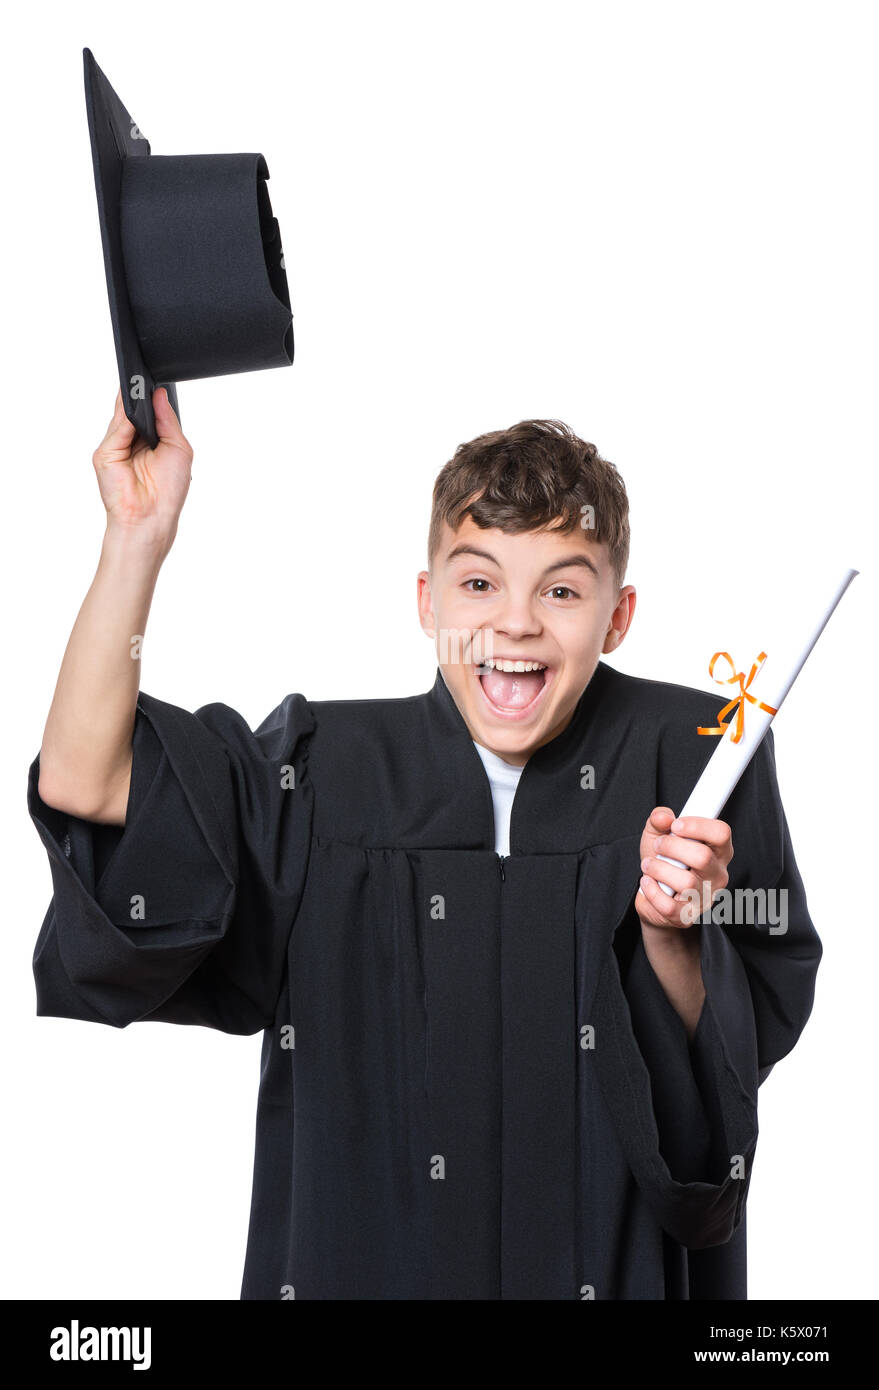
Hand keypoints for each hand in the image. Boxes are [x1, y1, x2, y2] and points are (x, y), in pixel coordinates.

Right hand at [93, 386, 192, 555]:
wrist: (151, 516)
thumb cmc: (168, 490)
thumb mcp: (178, 448)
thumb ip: (168, 420)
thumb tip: (160, 394)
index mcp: (149, 442)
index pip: (146, 413)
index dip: (149, 398)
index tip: (153, 379)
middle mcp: (131, 443)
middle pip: (131, 411)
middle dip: (139, 395)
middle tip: (145, 376)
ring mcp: (116, 447)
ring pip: (121, 416)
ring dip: (131, 402)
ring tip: (139, 386)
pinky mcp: (104, 454)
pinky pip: (116, 430)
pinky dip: (125, 418)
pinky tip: (133, 408)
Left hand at [636, 807, 732, 931]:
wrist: (652, 895)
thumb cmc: (663, 862)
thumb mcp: (658, 834)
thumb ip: (659, 819)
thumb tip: (663, 817)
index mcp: (717, 851)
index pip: (722, 834)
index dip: (698, 826)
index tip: (676, 824)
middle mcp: (717, 874)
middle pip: (703, 857)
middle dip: (672, 847)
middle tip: (658, 846)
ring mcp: (705, 897)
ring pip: (686, 882)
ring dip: (659, 869)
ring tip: (649, 865)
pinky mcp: (688, 916)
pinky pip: (670, 906)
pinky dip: (652, 892)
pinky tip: (647, 882)